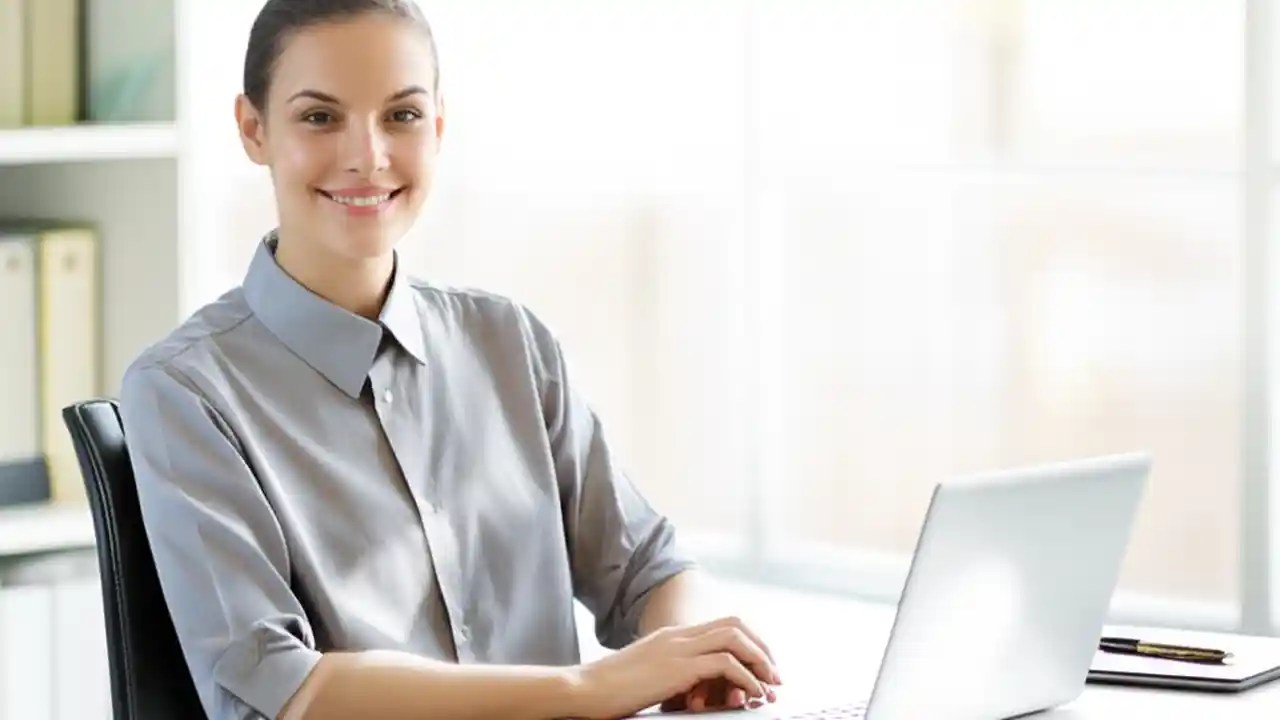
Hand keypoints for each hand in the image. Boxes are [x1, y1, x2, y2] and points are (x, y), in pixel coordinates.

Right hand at [570, 616, 780, 718]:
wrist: (585, 689)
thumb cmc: (609, 689)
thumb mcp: (646, 675)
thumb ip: (671, 675)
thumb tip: (693, 691)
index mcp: (672, 635)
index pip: (721, 624)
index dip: (748, 641)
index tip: (761, 664)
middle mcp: (678, 635)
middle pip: (735, 623)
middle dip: (762, 647)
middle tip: (774, 673)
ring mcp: (678, 648)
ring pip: (735, 638)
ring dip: (760, 660)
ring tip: (772, 685)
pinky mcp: (677, 668)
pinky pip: (725, 665)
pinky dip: (746, 677)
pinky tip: (752, 693)